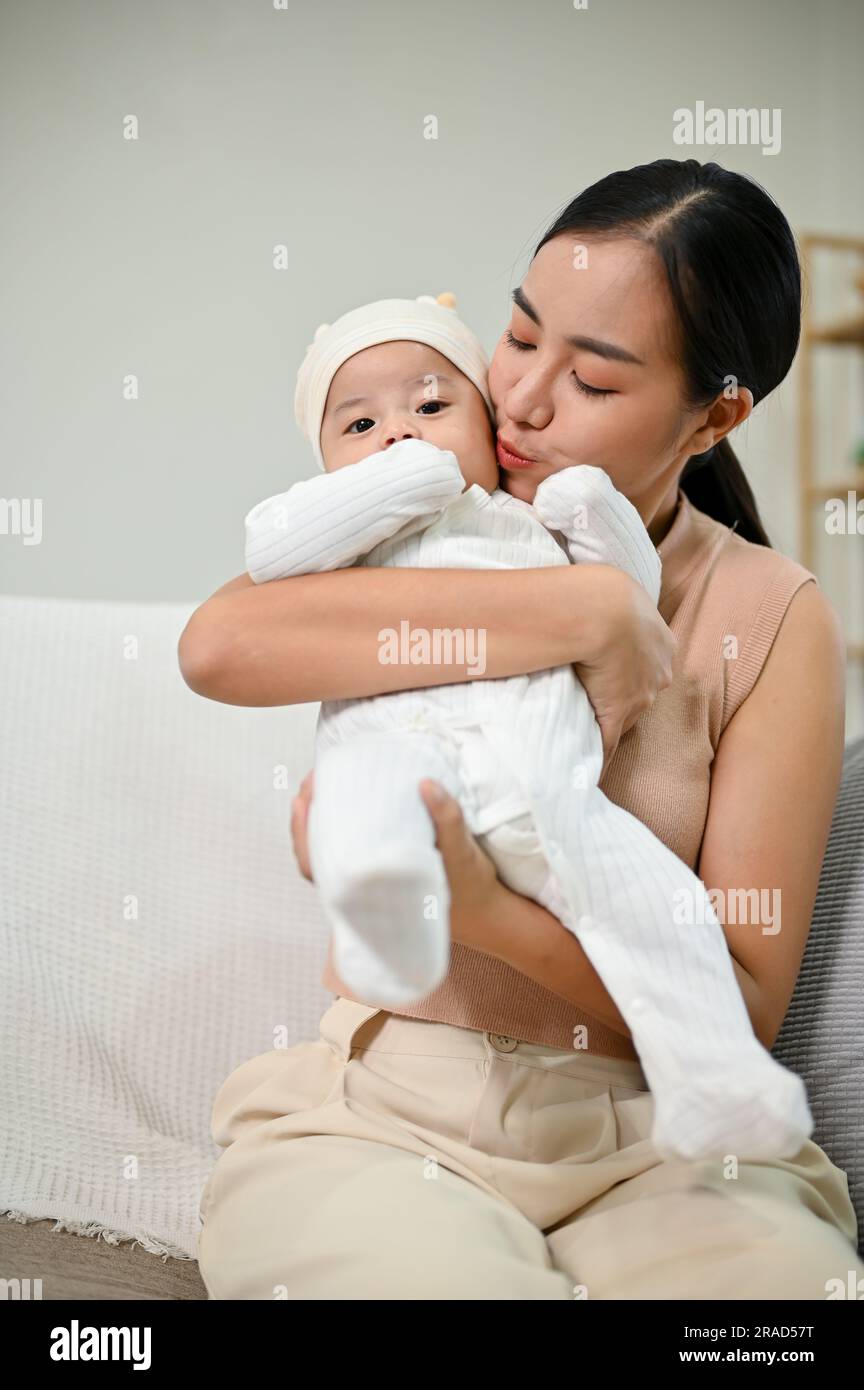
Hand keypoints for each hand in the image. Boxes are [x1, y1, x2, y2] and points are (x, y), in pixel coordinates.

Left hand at [290, 769, 502, 954]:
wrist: (488, 914)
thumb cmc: (470, 888)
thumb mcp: (462, 852)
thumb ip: (446, 819)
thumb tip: (426, 783)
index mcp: (366, 892)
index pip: (313, 864)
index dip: (301, 831)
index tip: (303, 798)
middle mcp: (361, 889)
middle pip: (315, 851)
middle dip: (309, 812)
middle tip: (314, 778)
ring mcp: (370, 880)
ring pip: (331, 849)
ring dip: (324, 817)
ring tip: (326, 782)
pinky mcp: (384, 870)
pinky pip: (352, 847)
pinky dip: (343, 824)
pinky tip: (350, 801)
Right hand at [574, 565, 676, 777]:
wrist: (599, 611)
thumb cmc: (603, 593)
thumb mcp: (620, 593)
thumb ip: (616, 608)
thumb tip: (596, 604)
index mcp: (662, 642)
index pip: (648, 668)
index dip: (629, 674)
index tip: (613, 677)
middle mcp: (659, 673)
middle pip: (641, 696)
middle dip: (621, 701)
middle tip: (597, 703)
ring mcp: (640, 697)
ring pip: (624, 719)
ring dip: (606, 724)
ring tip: (586, 731)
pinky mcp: (616, 714)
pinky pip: (607, 743)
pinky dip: (598, 758)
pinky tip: (588, 770)